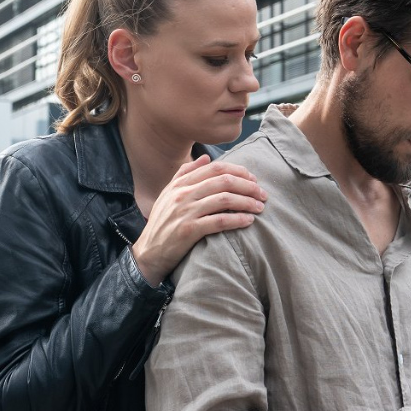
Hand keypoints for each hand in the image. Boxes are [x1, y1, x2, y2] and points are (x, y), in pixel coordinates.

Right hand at [131, 155, 265, 285]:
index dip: (238, 171)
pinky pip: (219, 221)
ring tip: (259, 207)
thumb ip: (185, 174)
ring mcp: (186, 212)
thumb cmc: (162, 223)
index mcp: (180, 184)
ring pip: (224, 199)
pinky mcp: (189, 231)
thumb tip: (206, 157)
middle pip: (223, 181)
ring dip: (247, 202)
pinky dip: (237, 219)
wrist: (148, 253)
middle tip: (262, 194)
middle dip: (248, 186)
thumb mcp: (168, 194)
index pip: (215, 168)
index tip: (253, 179)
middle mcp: (182, 194)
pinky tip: (248, 221)